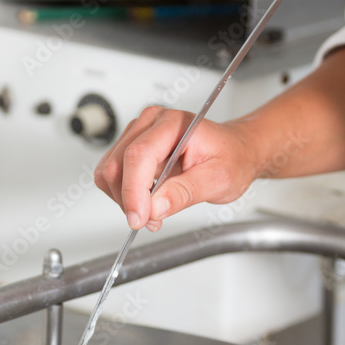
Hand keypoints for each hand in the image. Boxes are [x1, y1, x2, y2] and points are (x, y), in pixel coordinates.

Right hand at [95, 106, 260, 230]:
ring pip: (110, 171)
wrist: (235, 152)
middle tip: (151, 221)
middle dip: (129, 200)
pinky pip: (113, 175)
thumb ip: (185, 192)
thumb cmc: (231, 158)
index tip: (139, 219)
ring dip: (125, 200)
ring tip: (153, 212)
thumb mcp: (218, 179)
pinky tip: (146, 201)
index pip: (139, 155)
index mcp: (173, 124)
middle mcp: (151, 123)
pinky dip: (124, 195)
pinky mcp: (132, 147)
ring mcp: (138, 134)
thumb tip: (155, 207)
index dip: (134, 191)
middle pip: (117, 164)